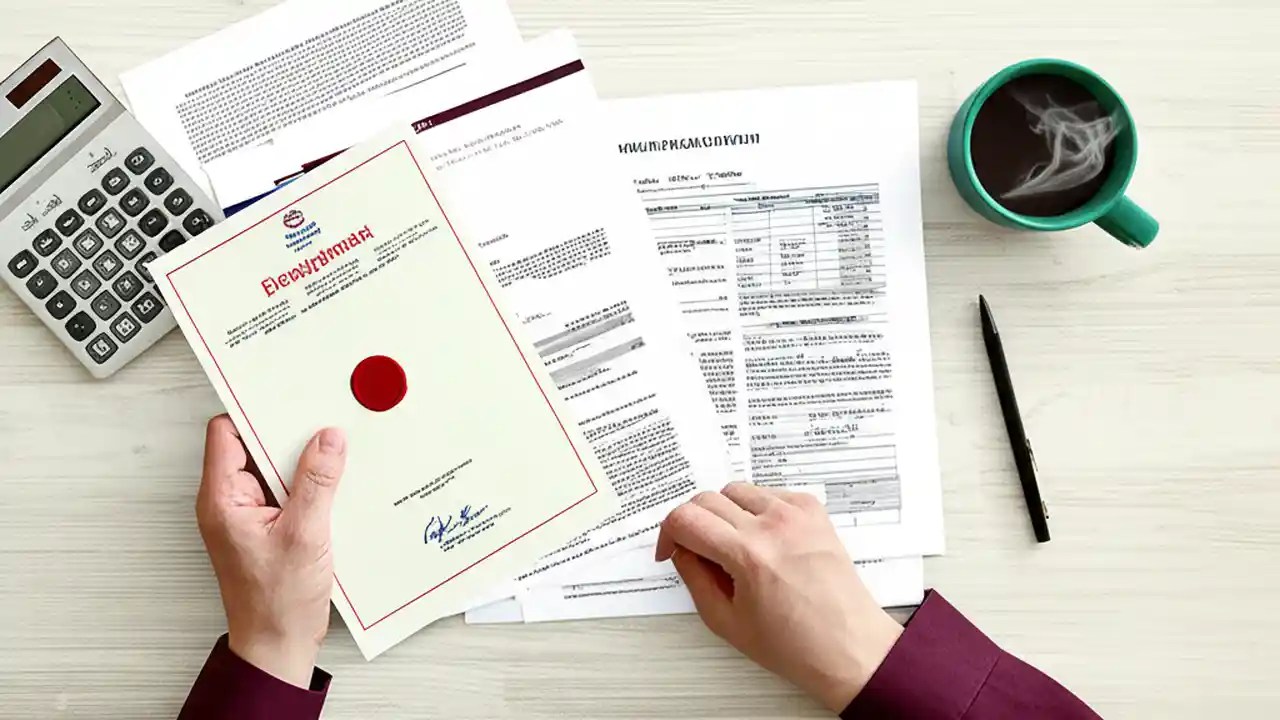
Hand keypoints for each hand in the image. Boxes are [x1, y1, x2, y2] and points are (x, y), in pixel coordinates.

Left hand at [196, 415, 346, 687]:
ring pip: (274, 468)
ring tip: (334, 455)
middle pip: (253, 446)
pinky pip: (287, 491)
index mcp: (222, 499)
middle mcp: (230, 503)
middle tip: (321, 423)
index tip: (286, 397)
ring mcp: (249, 515)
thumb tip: (328, 437)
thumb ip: (317, 481)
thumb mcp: (305, 534)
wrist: (278, 644)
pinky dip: (310, 485)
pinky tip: (335, 486)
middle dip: (288, 435)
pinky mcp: (269, 526)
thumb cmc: (277, 602)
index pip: (226, 433)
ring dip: (303, 462)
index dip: (253, 411)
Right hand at [656, 483, 902, 712]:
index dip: (668, 534)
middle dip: (691, 524)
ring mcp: (796, 513)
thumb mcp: (726, 621)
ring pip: (736, 490)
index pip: (686, 518)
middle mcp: (773, 525)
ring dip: (723, 513)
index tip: (671, 551)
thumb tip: (681, 551)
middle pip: (707, 499)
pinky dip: (755, 510)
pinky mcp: (813, 510)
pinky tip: (760, 539)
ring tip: (731, 545)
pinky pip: (768, 494)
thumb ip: (694, 578)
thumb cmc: (794, 644)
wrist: (849, 646)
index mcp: (748, 555)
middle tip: (697, 551)